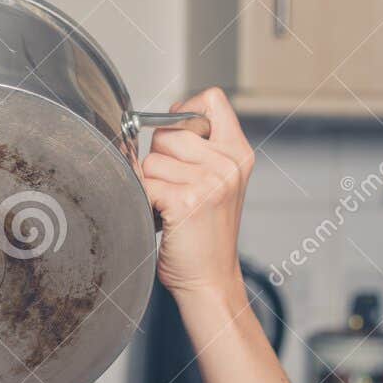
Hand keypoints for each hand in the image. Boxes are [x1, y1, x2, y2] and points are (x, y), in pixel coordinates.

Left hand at [136, 87, 254, 302]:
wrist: (211, 282)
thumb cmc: (205, 237)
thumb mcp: (217, 184)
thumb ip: (198, 152)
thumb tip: (154, 124)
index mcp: (238, 153)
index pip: (210, 100)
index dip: (183, 111)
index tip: (177, 138)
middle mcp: (228, 164)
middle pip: (168, 131)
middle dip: (159, 159)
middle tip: (174, 189)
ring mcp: (210, 181)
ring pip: (151, 161)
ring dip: (150, 185)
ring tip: (169, 208)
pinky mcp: (187, 200)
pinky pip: (144, 185)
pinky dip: (144, 203)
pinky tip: (161, 219)